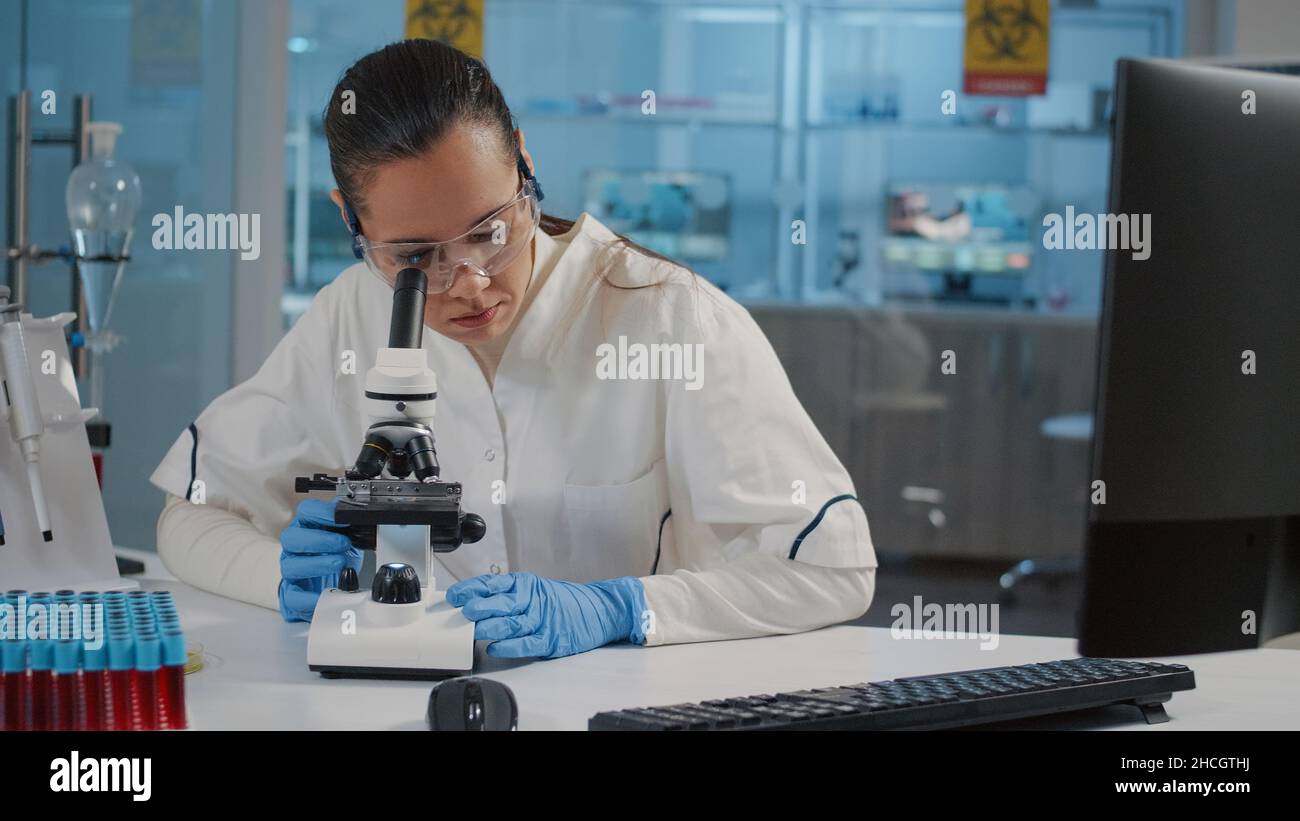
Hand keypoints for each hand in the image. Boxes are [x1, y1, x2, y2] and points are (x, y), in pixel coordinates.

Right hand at [278, 499, 361, 622]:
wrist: (332, 583)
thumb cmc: (336, 555)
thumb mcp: (348, 536)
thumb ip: (352, 523)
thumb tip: (364, 513)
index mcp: (307, 527)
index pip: (306, 512)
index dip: (322, 512)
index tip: (342, 518)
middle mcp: (295, 547)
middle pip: (292, 537)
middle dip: (320, 539)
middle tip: (343, 543)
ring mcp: (292, 570)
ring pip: (291, 566)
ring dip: (317, 564)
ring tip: (340, 563)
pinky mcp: (293, 593)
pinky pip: (293, 596)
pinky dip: (309, 596)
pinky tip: (326, 593)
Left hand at [446, 572, 646, 658]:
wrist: (601, 610)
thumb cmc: (565, 602)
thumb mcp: (535, 591)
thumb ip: (507, 597)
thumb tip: (473, 605)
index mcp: (525, 585)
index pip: (493, 584)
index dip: (472, 589)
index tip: (454, 596)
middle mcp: (532, 600)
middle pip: (501, 603)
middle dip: (480, 606)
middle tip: (463, 611)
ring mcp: (542, 620)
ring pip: (512, 623)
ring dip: (491, 626)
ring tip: (474, 629)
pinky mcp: (551, 639)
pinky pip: (527, 643)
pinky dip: (510, 646)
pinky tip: (496, 647)